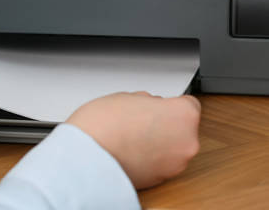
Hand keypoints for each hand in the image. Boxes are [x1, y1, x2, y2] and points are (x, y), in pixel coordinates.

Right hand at [66, 92, 200, 189]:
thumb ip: (146, 101)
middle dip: (164, 124)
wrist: (87, 157)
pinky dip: (150, 159)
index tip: (159, 106)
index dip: (170, 104)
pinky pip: (161, 163)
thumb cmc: (103, 125)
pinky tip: (130, 151)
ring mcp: (176, 164)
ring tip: (130, 137)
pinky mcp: (162, 180)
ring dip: (158, 142)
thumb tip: (148, 106)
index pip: (189, 104)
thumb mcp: (126, 97)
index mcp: (183, 115)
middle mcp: (187, 141)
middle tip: (139, 120)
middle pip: (182, 127)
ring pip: (172, 147)